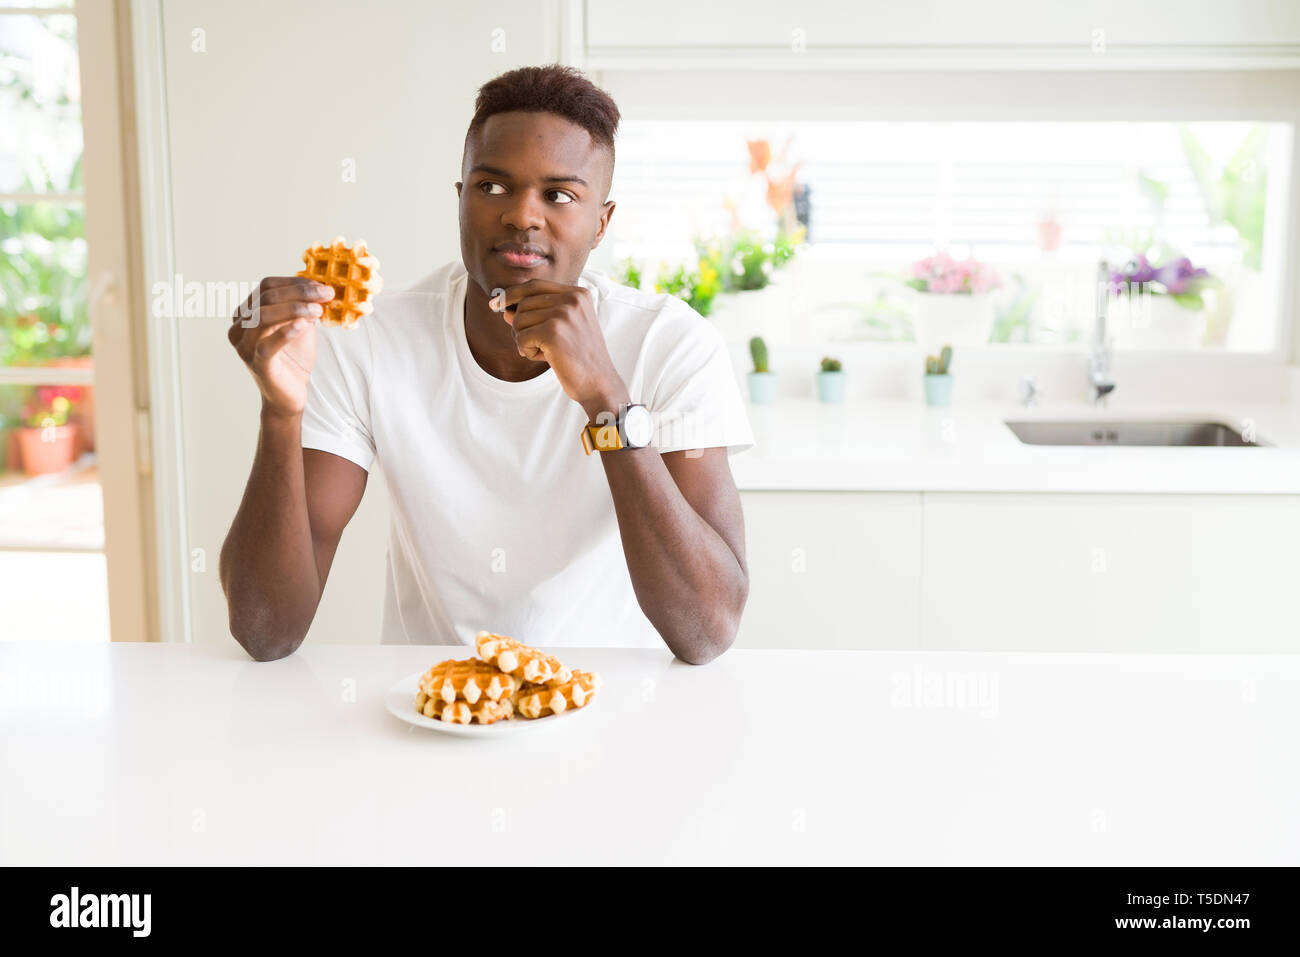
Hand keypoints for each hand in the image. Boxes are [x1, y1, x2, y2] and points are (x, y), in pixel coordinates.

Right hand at [228, 277, 333, 417]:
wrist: (290, 395)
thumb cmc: (294, 358)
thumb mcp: (302, 326)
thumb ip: (306, 307)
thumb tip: (321, 287)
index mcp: (247, 313)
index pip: (267, 287)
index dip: (295, 283)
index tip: (321, 285)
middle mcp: (239, 327)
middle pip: (266, 298)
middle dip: (299, 293)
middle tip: (326, 294)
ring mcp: (245, 346)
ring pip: (263, 317)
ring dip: (294, 309)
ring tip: (318, 310)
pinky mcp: (256, 364)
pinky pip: (267, 345)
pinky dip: (285, 332)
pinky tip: (304, 325)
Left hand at [495, 279, 627, 414]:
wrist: (599, 383)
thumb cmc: (579, 358)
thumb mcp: (560, 330)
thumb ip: (535, 316)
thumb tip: (504, 309)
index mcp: (578, 294)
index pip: (535, 285)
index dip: (512, 294)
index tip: (494, 304)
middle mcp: (572, 299)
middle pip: (524, 303)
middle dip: (521, 326)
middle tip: (535, 345)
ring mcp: (563, 314)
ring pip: (519, 319)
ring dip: (523, 340)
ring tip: (543, 351)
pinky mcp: (553, 332)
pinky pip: (521, 337)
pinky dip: (526, 351)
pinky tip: (543, 357)